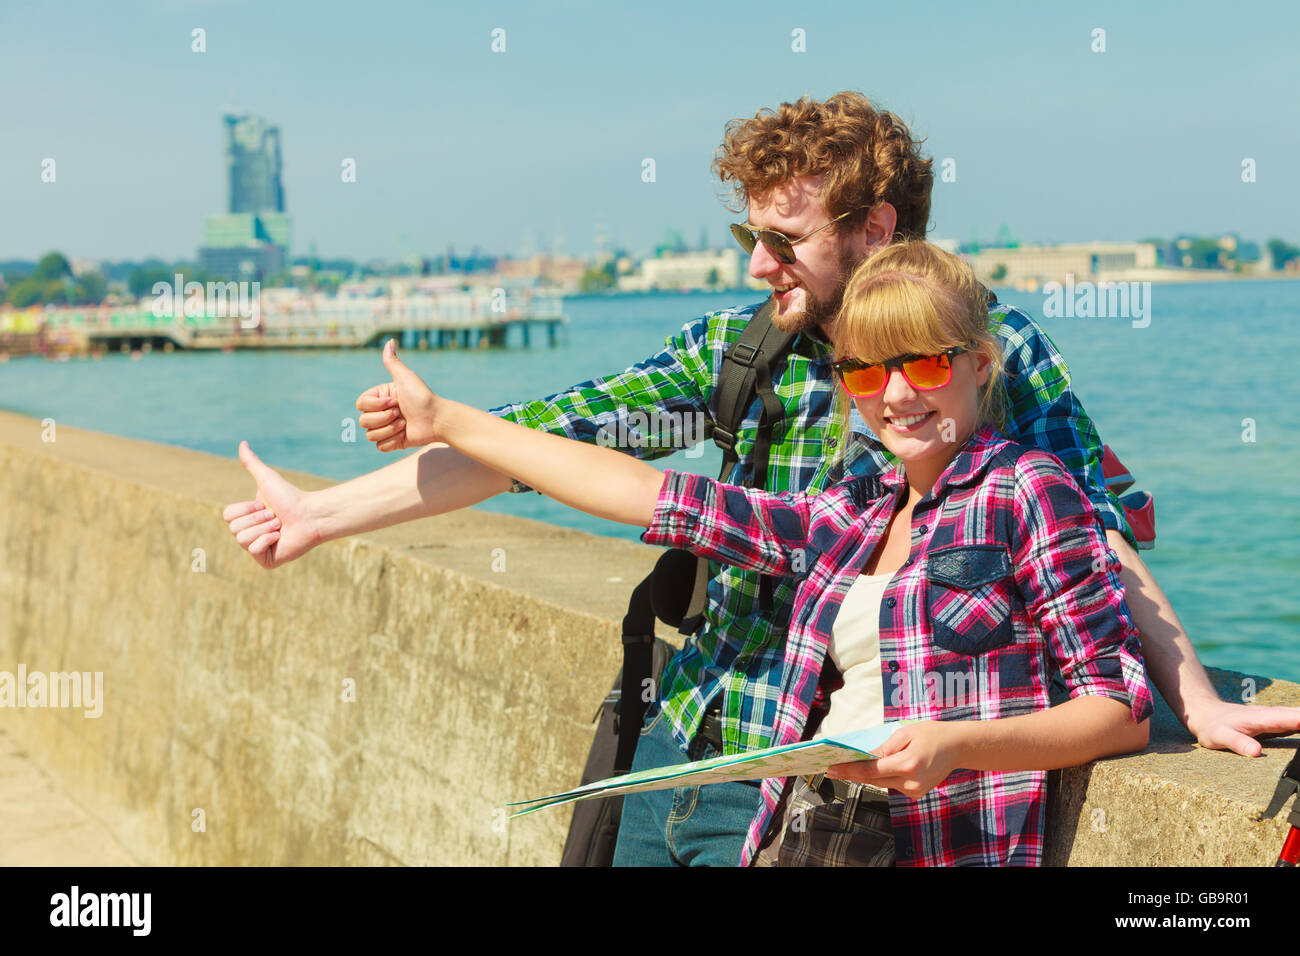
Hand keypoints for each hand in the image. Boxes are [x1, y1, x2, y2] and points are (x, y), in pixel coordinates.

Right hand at [221, 441, 321, 568]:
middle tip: (276, 517)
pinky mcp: (266, 561)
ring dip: (264, 528)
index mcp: (247, 518)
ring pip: (242, 539)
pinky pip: (253, 550)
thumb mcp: (266, 478)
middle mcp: (250, 534)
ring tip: (280, 526)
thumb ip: (251, 463)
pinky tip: (280, 538)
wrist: (310, 514)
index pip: (227, 515)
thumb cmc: (291, 497)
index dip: (246, 509)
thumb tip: (242, 443)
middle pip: (233, 528)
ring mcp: (257, 548)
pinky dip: (267, 540)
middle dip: (257, 519)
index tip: (265, 505)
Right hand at [356, 339, 441, 451]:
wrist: (437, 419)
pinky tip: (405, 434)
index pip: (361, 404)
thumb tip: (389, 341)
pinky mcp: (392, 442)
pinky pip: (380, 447)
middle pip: (363, 421)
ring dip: (389, 430)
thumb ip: (393, 362)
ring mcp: (385, 428)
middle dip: (384, 418)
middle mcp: (380, 412)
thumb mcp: (406, 378)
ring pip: (370, 435)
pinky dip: (392, 441)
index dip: (375, 405)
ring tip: (404, 424)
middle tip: (401, 413)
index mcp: (380, 397)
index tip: (394, 401)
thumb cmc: (422, 397)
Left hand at [825, 721, 964, 799]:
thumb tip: (863, 757)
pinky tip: (869, 770)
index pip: (870, 770)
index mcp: (907, 764)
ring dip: (864, 776)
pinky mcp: (916, 793)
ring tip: (843, 769)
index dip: (848, 770)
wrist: (958, 747)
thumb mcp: (905, 733)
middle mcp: (911, 782)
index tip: (831, 769)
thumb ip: (883, 748)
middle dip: (851, 774)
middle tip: (830, 770)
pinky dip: (881, 777)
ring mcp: (914, 790)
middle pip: (872, 780)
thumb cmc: (931, 734)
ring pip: (881, 783)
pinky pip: (892, 784)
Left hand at [1186, 699, 1299, 756]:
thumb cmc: (1213, 728)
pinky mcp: (1276, 723)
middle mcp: (1273, 715)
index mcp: (1263, 718)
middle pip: (1298, 715)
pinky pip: (1296, 722)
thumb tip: (1256, 751)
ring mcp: (1275, 718)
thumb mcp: (1220, 736)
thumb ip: (1237, 742)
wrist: (1205, 716)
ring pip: (1298, 716)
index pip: (1292, 718)